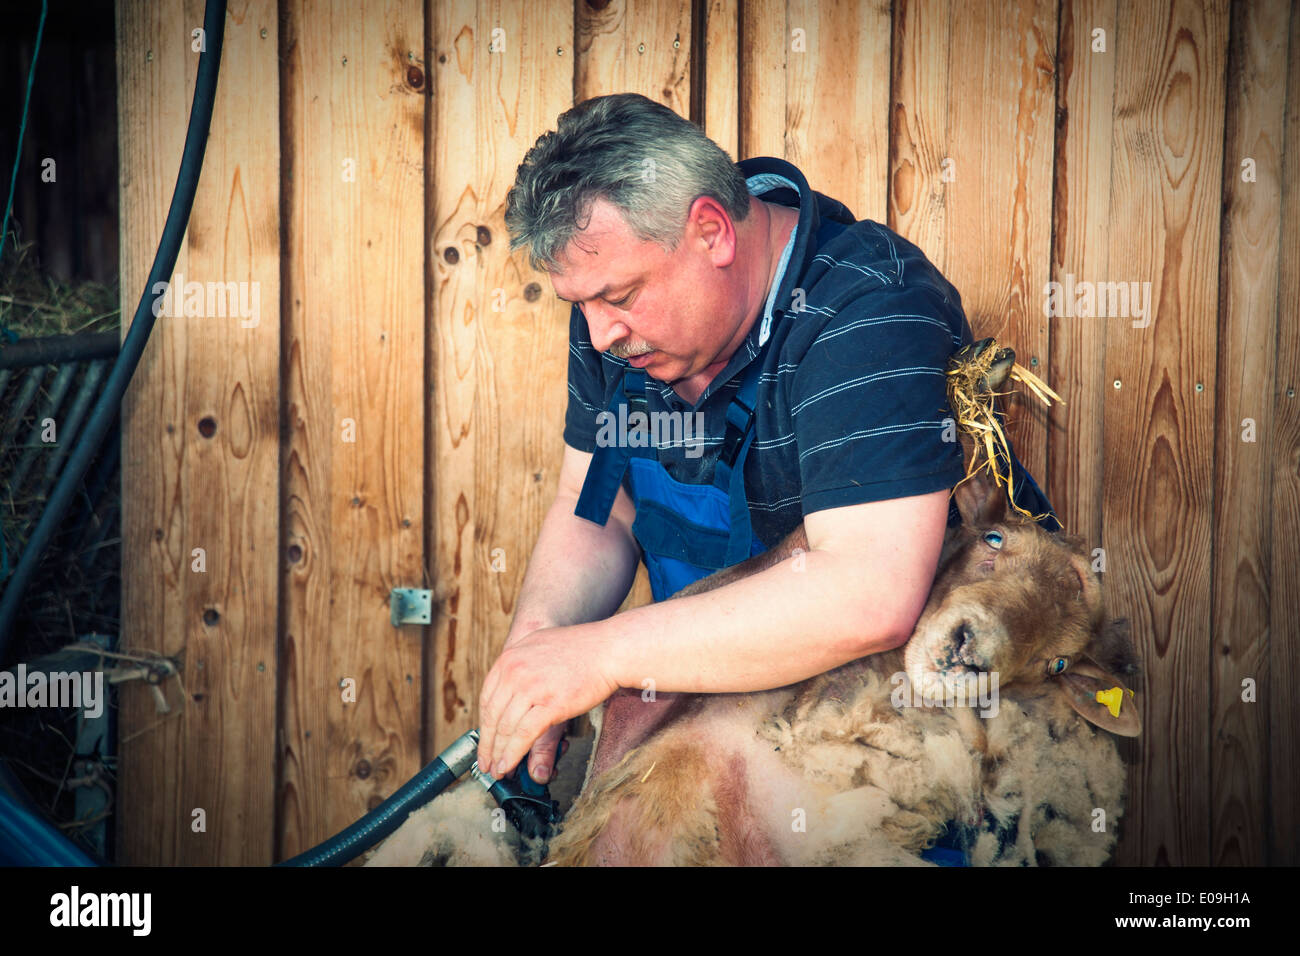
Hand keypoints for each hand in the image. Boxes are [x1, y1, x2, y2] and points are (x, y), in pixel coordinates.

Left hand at [476, 624, 619, 779]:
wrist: (608, 649)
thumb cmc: (581, 649)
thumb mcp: (540, 649)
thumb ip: (522, 669)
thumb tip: (513, 691)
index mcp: (509, 658)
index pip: (487, 698)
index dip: (484, 724)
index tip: (485, 740)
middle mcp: (514, 672)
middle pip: (492, 715)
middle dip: (487, 744)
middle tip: (485, 763)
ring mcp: (531, 688)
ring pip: (506, 728)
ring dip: (498, 754)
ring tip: (498, 770)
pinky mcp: (550, 705)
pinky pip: (524, 735)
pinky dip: (513, 754)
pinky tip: (509, 765)